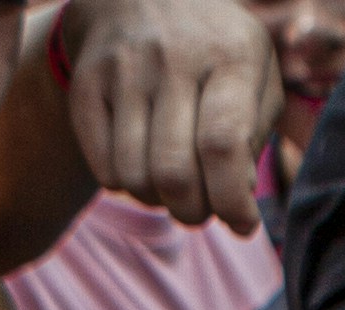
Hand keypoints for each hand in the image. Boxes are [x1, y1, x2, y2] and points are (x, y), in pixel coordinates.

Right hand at [60, 0, 286, 222]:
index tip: (243, 223)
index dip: (231, 201)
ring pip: (135, 178)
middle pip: (174, 173)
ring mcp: (124, 70)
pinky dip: (127, 185)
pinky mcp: (87, 85)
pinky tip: (143, 162)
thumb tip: (236, 203)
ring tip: (172, 184)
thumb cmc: (214, 52)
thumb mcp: (257, 75)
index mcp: (230, 54)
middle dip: (193, 212)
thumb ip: (255, 137)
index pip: (222, 144)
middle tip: (201, 209)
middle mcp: (174, 57)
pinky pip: (105, 170)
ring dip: (159, 201)